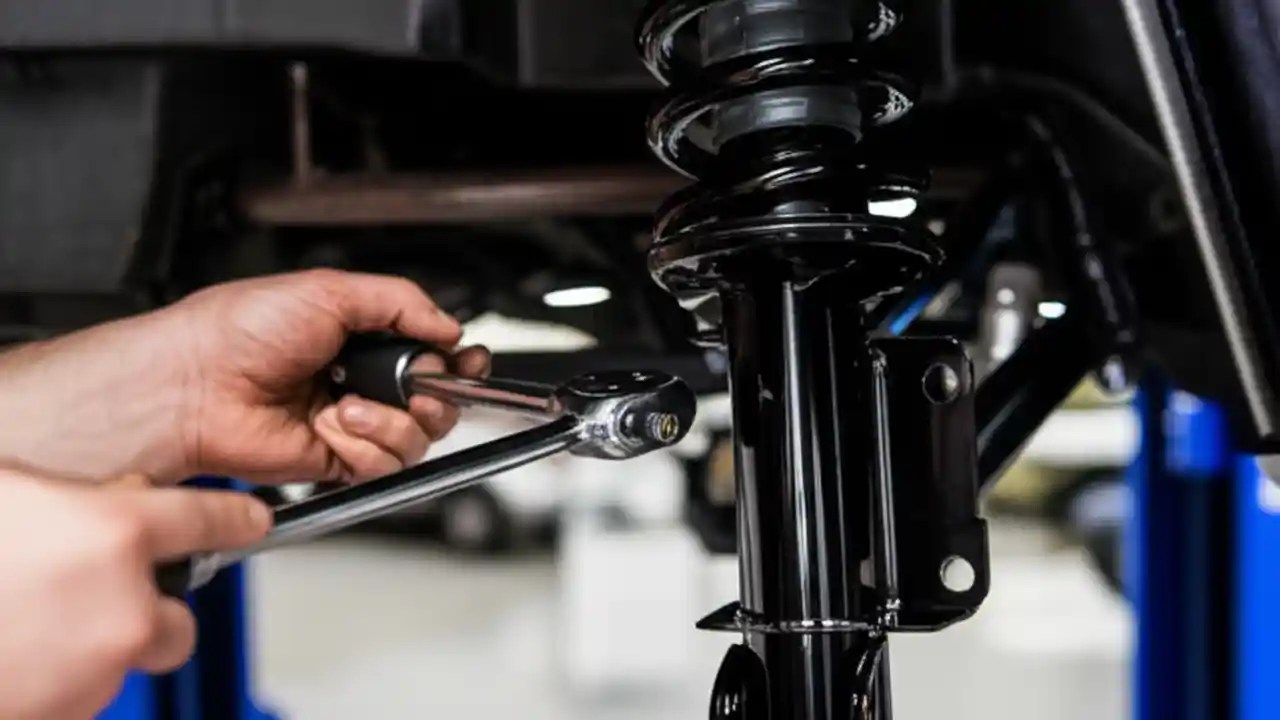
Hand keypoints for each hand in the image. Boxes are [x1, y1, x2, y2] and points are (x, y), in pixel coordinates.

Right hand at [0, 469, 271, 719]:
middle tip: (99, 592)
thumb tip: (106, 498)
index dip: (233, 519)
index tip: (249, 520)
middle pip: (182, 612)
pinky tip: (20, 657)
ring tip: (36, 626)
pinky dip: (65, 682)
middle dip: (151, 605)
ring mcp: (99, 667)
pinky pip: (87, 696)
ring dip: (102, 645)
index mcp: (115, 532)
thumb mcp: (11, 492)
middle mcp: (124, 603)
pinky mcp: (70, 714)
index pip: (211, 519)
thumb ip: (72, 498)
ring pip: (132, 657)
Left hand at [167, 269, 491, 483]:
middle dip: (432, 395)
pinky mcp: (336, 460)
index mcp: (361, 337)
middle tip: (411, 384)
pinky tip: (333, 427)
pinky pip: (383, 464)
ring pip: (416, 439)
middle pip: (436, 402)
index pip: (432, 355)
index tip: (465, 363)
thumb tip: (449, 326)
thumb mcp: (330, 290)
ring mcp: (351, 424)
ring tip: (348, 404)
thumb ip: (401, 302)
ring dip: (390, 422)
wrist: (195, 383)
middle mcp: (360, 381)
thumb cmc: (238, 330)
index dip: (456, 364)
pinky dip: (364, 446)